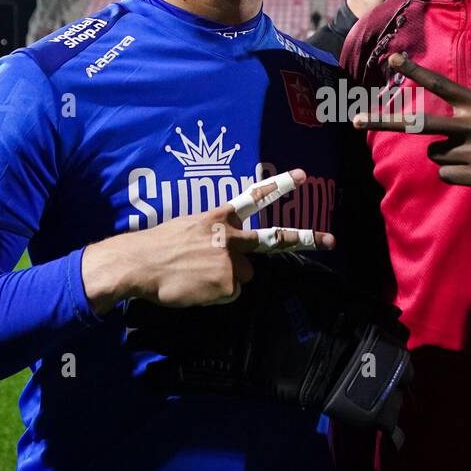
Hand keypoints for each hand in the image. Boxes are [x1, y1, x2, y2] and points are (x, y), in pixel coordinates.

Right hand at [81, 169, 334, 313]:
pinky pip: (230, 294)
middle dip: (305, 239)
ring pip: (242, 276)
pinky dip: (215, 295)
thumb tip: (224, 253)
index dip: (279, 185)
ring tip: (196, 276)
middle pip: (274, 240)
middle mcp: (230, 236)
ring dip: (225, 279)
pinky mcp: (228, 283)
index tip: (303, 176)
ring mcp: (231, 260)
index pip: (253, 197)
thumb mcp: (188, 228)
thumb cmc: (157, 247)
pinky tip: (195, 288)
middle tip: (331, 240)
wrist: (139, 264)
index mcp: (218, 217)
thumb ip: (213, 235)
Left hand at [353, 53, 470, 197]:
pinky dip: (456, 174)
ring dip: (448, 155)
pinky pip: (445, 173)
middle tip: (355, 120)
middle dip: (383, 122)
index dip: (416, 72)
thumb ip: (464, 117)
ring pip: (435, 154)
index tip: (393, 60)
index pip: (440, 85)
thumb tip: (430, 136)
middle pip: (418, 124)